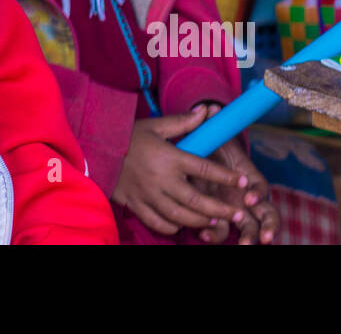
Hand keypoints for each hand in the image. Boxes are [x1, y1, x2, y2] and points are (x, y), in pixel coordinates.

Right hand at [112, 105, 247, 235]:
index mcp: (169, 157)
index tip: (243, 182)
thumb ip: (183, 122)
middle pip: (197, 202)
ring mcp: (149, 195)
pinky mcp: (136, 205)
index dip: (226, 177)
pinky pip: (158, 223)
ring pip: (180, 217)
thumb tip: (208, 111)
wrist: (97, 148)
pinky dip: (172, 228)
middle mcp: (161, 179)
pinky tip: (183, 225)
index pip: (205, 168)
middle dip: (220, 210)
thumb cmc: (129, 136)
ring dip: (200, 222)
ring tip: (215, 222)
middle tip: (238, 215)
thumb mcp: (156, 126)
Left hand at [204, 105, 279, 244]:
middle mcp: (245, 195)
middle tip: (266, 237)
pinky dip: (216, 234)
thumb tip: (210, 108)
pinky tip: (205, 235)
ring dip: (248, 237)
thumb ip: (211, 123)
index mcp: (248, 176)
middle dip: (269, 226)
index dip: (258, 193)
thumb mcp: (210, 134)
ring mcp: (234, 207)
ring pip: (248, 227)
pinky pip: (221, 229)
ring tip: (243, 245)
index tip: (249, 197)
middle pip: (266, 214)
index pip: (260, 186)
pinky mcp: (218, 216)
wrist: (198, 156)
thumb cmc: (210, 145)